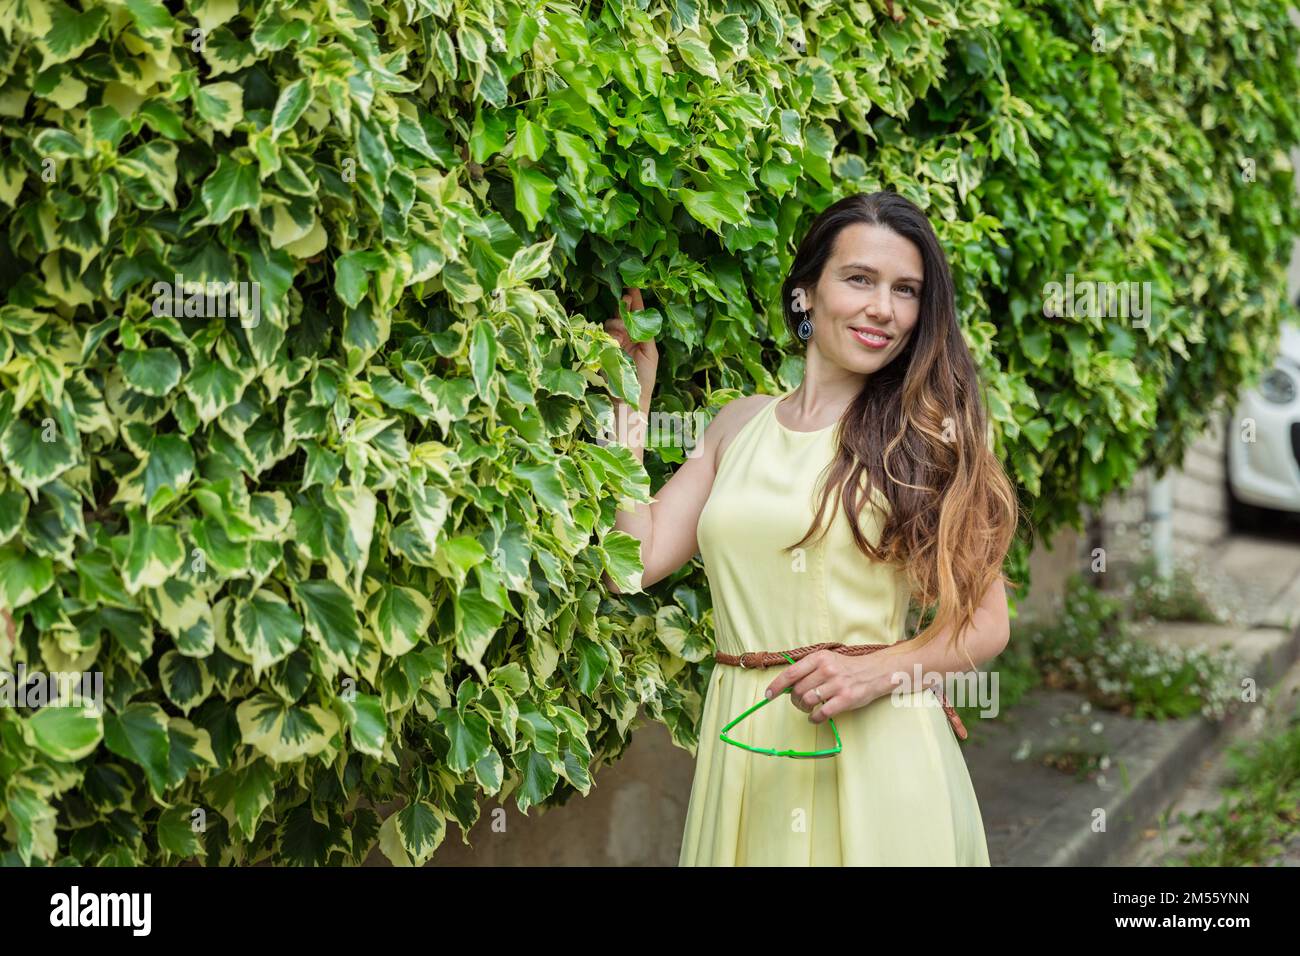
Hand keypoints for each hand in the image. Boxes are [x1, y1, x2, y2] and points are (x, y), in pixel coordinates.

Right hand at [603, 287, 657, 408]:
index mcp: (637, 337)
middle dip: (624, 306)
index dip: (635, 300)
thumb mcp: (650, 355)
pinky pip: (602, 335)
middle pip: (621, 314)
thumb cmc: (643, 380)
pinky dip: (608, 334)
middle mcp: (623, 337)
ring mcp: (611, 343)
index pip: (635, 314)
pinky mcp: (599, 350)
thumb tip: (640, 314)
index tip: (633, 284)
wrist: (628, 402)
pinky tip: (614, 340)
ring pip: (610, 323)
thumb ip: (646, 334)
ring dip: (617, 324)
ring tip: (622, 336)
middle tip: (626, 298)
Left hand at [764, 651, 890, 723]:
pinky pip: (822, 713)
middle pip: (797, 690)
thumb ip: (808, 669)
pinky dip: (815, 718)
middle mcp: (827, 669)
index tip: (768, 695)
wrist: (875, 672)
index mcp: (819, 658)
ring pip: (807, 701)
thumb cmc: (847, 668)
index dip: (776, 686)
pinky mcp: (846, 699)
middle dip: (794, 700)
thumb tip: (785, 685)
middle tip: (799, 703)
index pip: (791, 672)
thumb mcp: (827, 660)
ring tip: (808, 709)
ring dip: (804, 709)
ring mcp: (837, 684)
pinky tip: (815, 718)